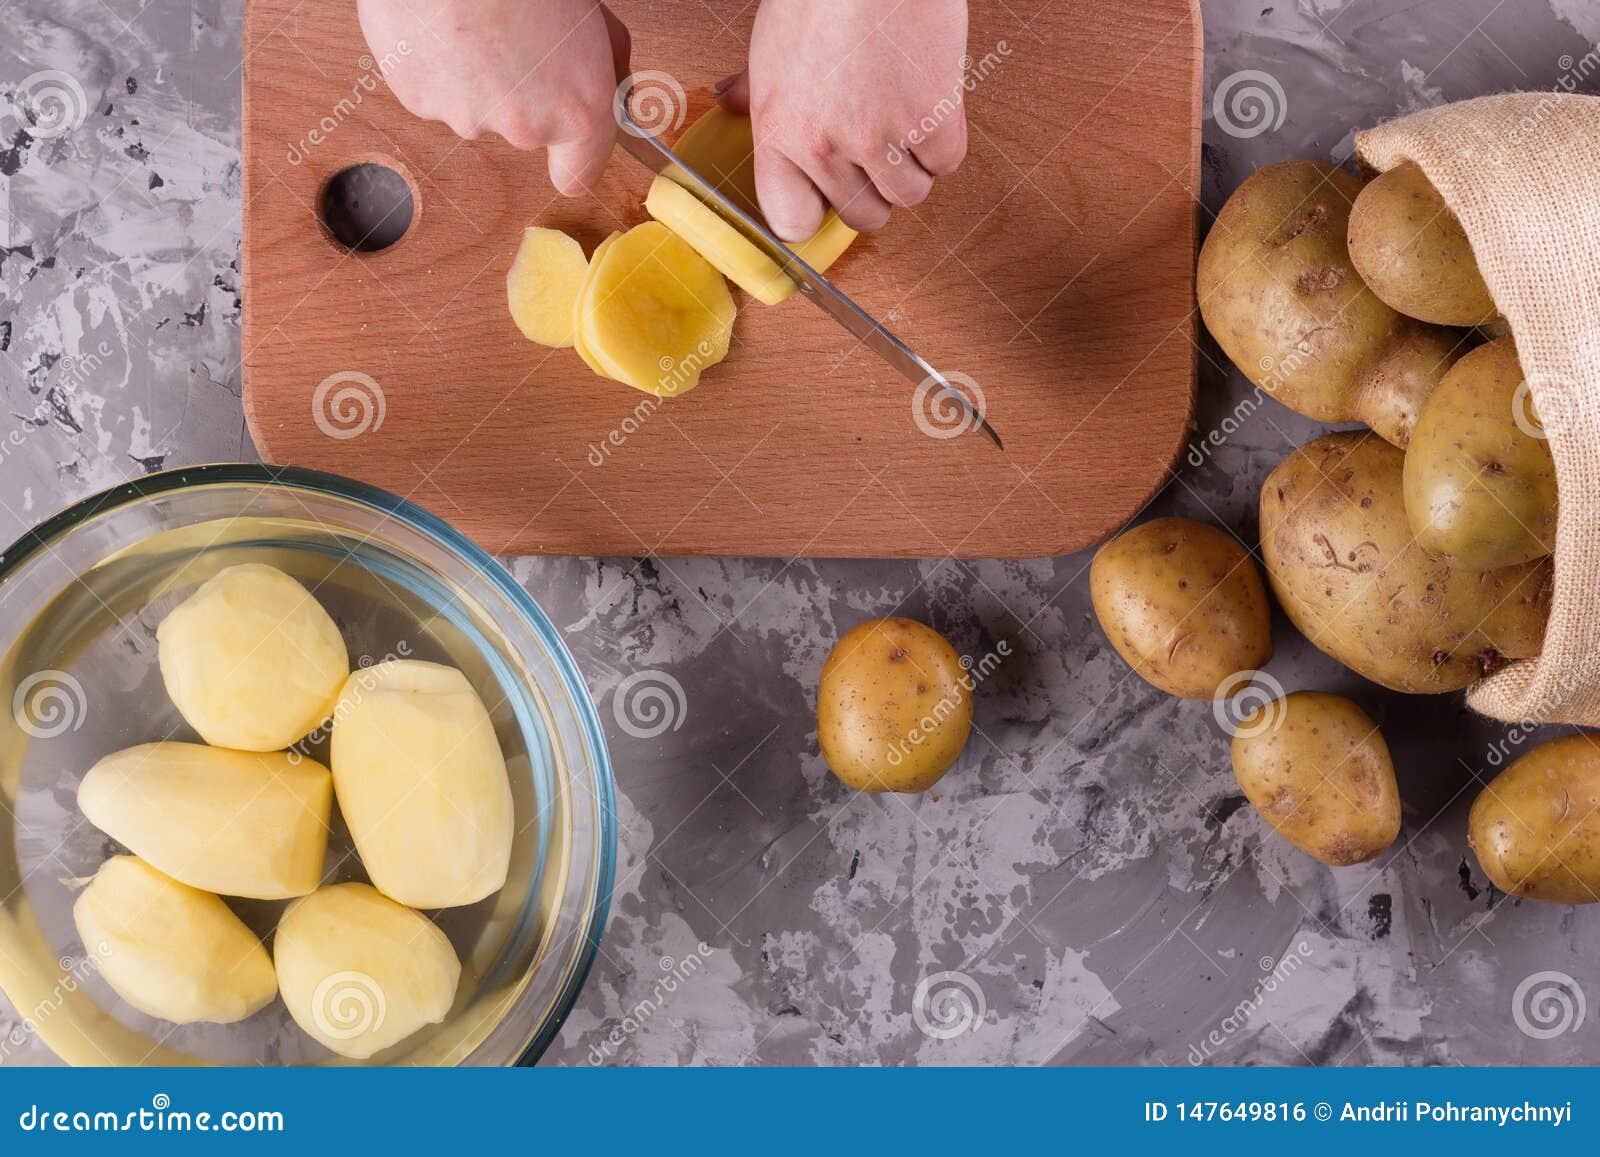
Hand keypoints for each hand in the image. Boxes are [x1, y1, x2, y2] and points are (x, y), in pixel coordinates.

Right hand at [357, 0, 630, 193]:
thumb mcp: (590, 12)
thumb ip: (606, 58)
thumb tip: (612, 81)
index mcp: (578, 110)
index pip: (577, 177)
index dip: (572, 155)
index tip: (567, 135)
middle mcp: (524, 127)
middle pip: (524, 128)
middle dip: (522, 89)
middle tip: (515, 31)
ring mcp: (465, 116)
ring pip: (473, 105)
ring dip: (474, 73)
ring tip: (471, 17)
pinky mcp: (417, 97)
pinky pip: (432, 86)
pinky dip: (435, 60)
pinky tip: (439, 21)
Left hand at [716, 0, 968, 239]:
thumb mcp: (770, 44)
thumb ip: (755, 88)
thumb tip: (730, 99)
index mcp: (780, 132)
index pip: (792, 222)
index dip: (813, 214)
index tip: (824, 199)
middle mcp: (826, 146)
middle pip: (862, 217)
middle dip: (872, 192)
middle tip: (874, 154)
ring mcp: (881, 139)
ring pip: (908, 196)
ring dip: (911, 168)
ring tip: (902, 125)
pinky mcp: (931, 123)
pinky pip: (945, 165)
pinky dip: (942, 143)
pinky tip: (928, 108)